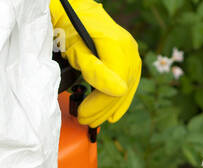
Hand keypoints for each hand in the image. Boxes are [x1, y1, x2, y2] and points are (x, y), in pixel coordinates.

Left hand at [50, 0, 140, 125]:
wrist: (76, 13)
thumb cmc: (70, 28)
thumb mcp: (75, 49)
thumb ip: (95, 70)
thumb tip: (117, 91)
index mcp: (115, 44)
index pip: (116, 84)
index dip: (101, 103)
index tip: (83, 113)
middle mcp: (129, 48)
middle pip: (122, 89)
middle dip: (102, 109)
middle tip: (83, 119)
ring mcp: (132, 53)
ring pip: (127, 89)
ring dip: (109, 109)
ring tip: (92, 119)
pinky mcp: (131, 59)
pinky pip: (130, 85)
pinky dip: (120, 102)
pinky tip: (112, 115)